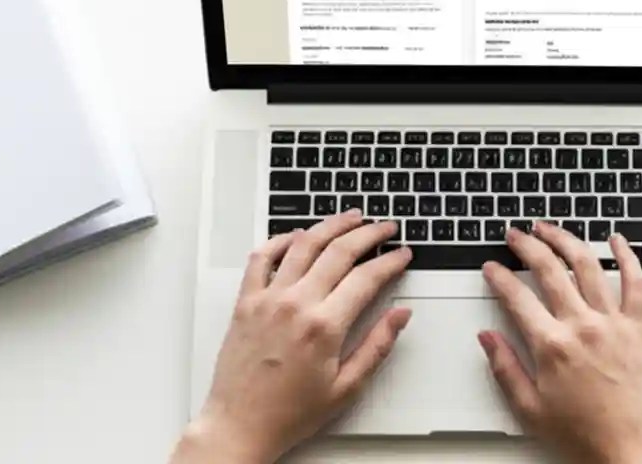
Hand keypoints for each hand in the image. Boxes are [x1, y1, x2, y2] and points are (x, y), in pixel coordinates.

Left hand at [172, 210, 411, 463]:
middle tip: (384, 227)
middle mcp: (295, 305)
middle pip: (338, 251)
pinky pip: (261, 257)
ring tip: (349, 217)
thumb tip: (400, 315)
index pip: (366, 278)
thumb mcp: (346, 387)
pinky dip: (279, 240)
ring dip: (330, 225)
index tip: (401, 254)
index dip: (390, 261)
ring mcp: (267, 299)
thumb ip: (377, 346)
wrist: (240, 425)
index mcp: (324, 327)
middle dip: (368, 233)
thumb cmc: (289, 413)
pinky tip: (296, 235)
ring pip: (303, 244)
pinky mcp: (246, 302)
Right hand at [479, 224, 641, 463]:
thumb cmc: (586, 436)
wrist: (634, 450)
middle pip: (550, 270)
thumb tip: (487, 339)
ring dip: (566, 240)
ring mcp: (612, 323)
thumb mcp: (531, 410)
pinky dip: (627, 257)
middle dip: (527, 246)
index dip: (499, 277)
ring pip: (587, 265)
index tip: (491, 267)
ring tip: (550, 228)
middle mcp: (582, 326)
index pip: (517, 297)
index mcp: (552, 346)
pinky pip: (635, 283)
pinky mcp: (637, 328)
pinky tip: (617, 240)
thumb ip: (506, 369)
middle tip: (515, 235)